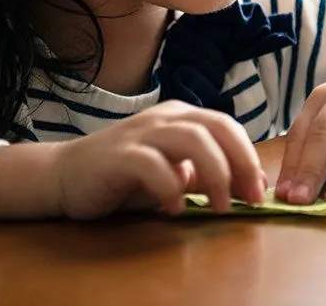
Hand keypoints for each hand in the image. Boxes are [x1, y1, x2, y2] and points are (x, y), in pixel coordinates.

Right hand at [52, 101, 265, 217]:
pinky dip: (170, 187)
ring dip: (215, 173)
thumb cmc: (126, 176)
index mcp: (182, 117)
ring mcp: (141, 133)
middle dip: (241, 163)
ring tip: (220, 206)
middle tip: (250, 199)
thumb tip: (250, 184)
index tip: (259, 192)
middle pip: (216, 127)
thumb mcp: (174, 174)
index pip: (227, 126)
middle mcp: (165, 118)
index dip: (249, 157)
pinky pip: (153, 164)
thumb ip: (206, 175)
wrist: (66, 175)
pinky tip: (175, 209)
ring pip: (192, 138)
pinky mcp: (119, 155)